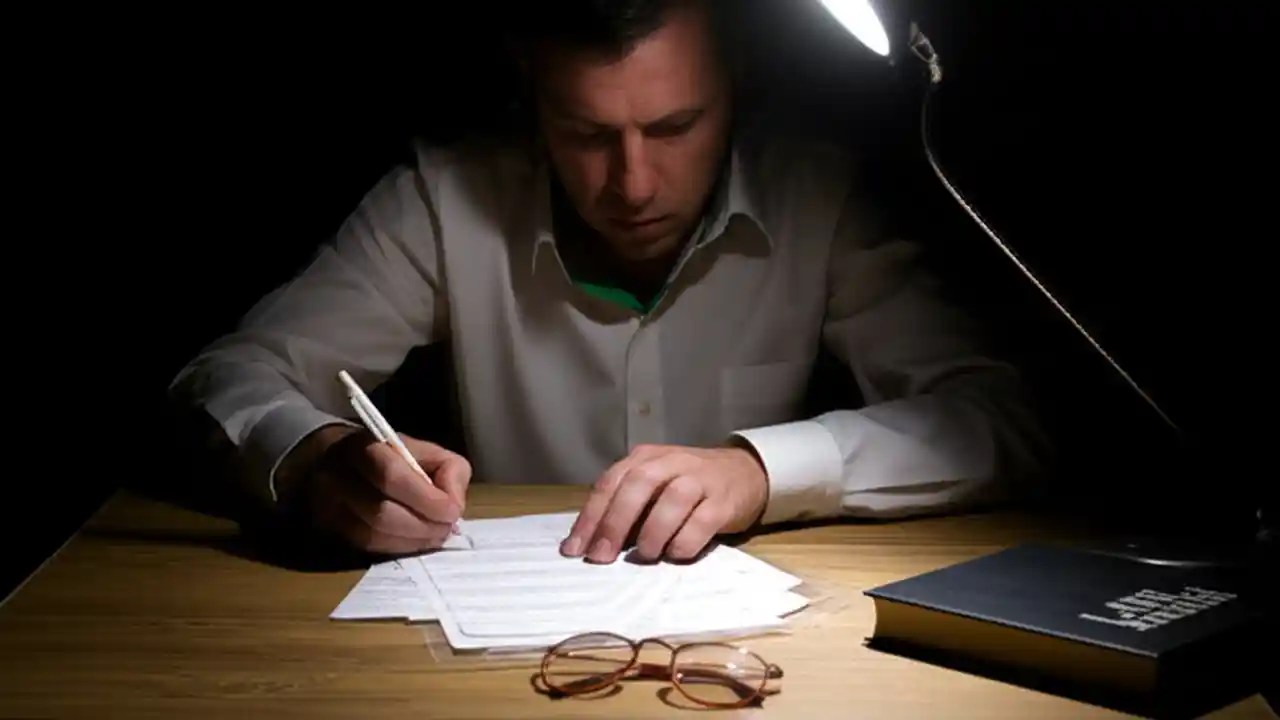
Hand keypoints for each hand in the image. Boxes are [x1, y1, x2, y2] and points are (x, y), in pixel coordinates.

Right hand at [278, 424, 471, 553]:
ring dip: (412, 541)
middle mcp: (338, 477)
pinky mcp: (329, 530)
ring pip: (373, 536)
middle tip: (447, 529)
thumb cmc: (390, 456)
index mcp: (364, 447)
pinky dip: (399, 548)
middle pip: (381, 513)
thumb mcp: (425, 450)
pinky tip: (415, 541)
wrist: (335, 461)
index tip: (452, 513)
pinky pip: (367, 547)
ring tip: (435, 536)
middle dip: (422, 527)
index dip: (426, 500)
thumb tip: (454, 505)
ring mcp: (328, 507)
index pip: (392, 476)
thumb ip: (449, 470)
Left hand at [559, 443, 767, 563]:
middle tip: (601, 557)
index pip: (610, 483)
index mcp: (646, 458)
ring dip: (652, 532)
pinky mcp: (724, 501)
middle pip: (637, 486)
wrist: (744, 472)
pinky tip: (674, 554)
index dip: (590, 517)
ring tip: (644, 555)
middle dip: (614, 523)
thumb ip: (627, 504)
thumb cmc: (688, 484)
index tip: (574, 549)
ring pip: (672, 500)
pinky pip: (702, 521)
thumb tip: (593, 543)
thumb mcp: (654, 483)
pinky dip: (684, 542)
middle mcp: (671, 462)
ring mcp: (701, 479)